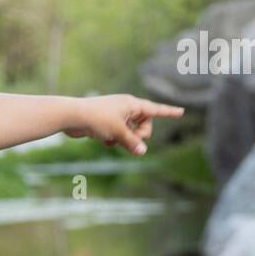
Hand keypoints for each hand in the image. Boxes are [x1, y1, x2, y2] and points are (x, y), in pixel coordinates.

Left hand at [65, 94, 184, 155]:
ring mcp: (117, 116)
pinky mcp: (108, 123)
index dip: (170, 112)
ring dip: (124, 140)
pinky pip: (119, 136)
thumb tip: (143, 152)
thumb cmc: (97, 118)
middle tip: (128, 139)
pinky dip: (114, 140)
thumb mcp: (118, 132)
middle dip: (138, 136)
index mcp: (133, 104)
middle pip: (145, 126)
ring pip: (131, 133)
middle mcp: (127, 108)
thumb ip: (133, 143)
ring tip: (111, 139)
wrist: (72, 116)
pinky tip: (103, 140)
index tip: (182, 112)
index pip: (156, 109)